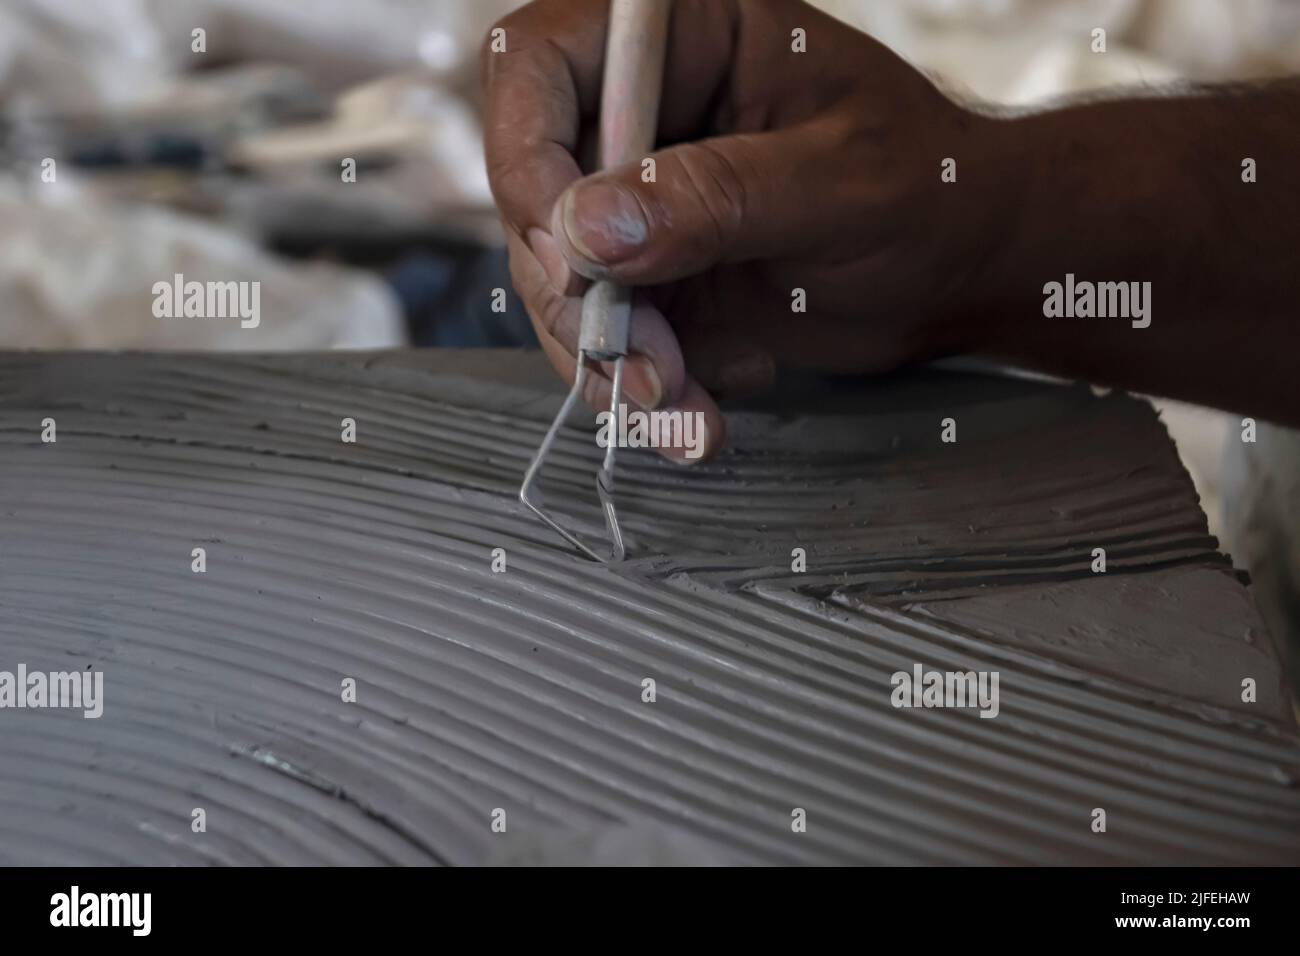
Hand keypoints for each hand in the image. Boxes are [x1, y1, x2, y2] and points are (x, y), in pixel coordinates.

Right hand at [482, 0, 1011, 460]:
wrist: (960, 266)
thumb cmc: (930, 187)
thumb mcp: (839, 181)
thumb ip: (716, 196)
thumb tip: (584, 230)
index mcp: (681, 38)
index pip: (539, 67)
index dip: (526, 160)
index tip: (567, 259)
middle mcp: (641, 112)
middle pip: (532, 193)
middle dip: (576, 299)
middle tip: (645, 370)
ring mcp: (636, 200)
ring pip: (556, 282)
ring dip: (606, 362)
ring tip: (683, 412)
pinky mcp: (647, 274)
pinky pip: (601, 336)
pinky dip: (637, 391)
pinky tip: (704, 411)